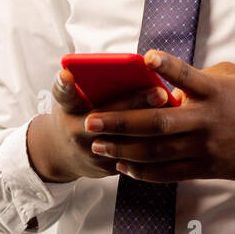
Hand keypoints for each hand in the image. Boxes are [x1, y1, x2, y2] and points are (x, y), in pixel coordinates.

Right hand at [26, 66, 170, 181]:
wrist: (60, 153)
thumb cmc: (75, 113)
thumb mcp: (73, 97)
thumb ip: (88, 82)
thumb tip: (128, 66)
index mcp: (67, 107)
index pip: (63, 93)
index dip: (64, 85)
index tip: (67, 74)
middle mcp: (75, 130)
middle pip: (105, 117)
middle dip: (134, 104)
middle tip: (160, 92)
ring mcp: (91, 152)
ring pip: (124, 141)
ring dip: (150, 127)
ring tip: (173, 113)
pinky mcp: (106, 167)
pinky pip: (134, 157)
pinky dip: (152, 143)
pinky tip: (174, 133)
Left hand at [81, 50, 234, 181]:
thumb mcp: (230, 77)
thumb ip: (197, 77)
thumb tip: (166, 81)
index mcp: (213, 91)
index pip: (187, 75)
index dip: (167, 67)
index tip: (146, 56)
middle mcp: (207, 119)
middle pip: (158, 123)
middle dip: (122, 122)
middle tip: (92, 120)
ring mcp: (206, 147)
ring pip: (158, 152)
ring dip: (124, 149)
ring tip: (98, 145)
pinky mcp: (208, 167)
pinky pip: (170, 173)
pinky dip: (145, 171)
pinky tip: (124, 166)